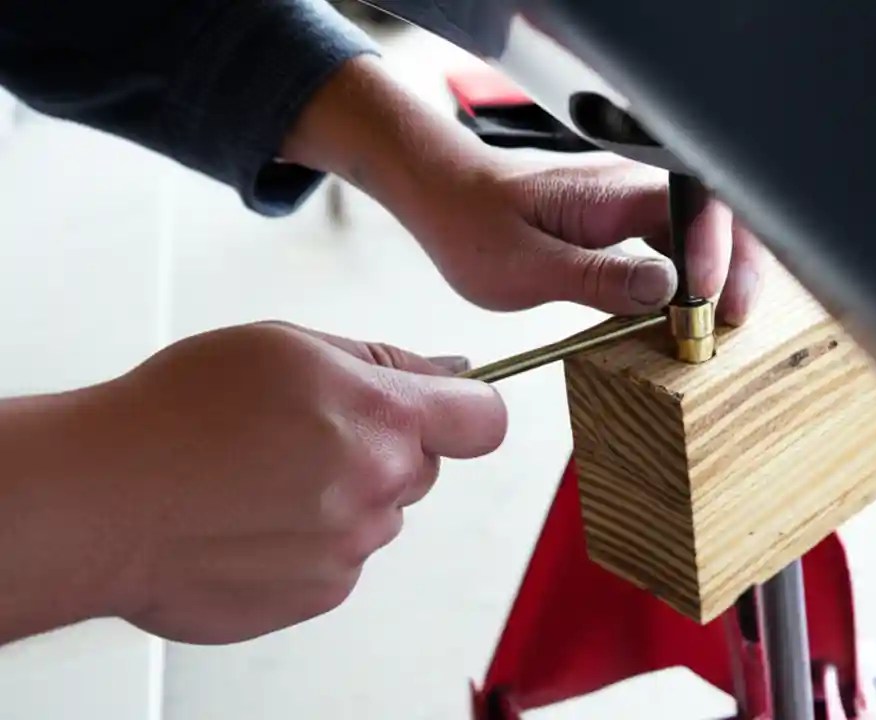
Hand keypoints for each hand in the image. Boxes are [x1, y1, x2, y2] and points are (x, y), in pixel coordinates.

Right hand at [77, 322, 501, 643]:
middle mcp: (379, 487)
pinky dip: (309, 540)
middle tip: (307, 432)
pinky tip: (251, 517)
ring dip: (342, 495)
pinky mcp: (320, 594)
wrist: (104, 499)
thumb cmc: (177, 414)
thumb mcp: (287, 345)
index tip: (446, 407)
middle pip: (421, 467)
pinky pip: (340, 559)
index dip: (465, 410)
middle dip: (383, 447)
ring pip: (377, 514)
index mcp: (384, 416)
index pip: (484, 420)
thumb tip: (450, 369)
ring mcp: (351, 547)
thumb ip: (383, 360)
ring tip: (262, 476)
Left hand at [413, 157, 769, 322]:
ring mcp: (632, 200)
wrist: (444, 195)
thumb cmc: (472, 225)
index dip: (717, 250)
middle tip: (732, 320)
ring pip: (701, 229)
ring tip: (716, 322)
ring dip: (718, 273)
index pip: (697, 204)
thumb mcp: (527, 268)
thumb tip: (665, 290)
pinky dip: (690, 276)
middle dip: (739, 264)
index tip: (708, 299)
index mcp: (612, 191)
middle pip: (717, 213)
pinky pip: (675, 241)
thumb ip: (599, 279)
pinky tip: (682, 311)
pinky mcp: (626, 217)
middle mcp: (631, 187)